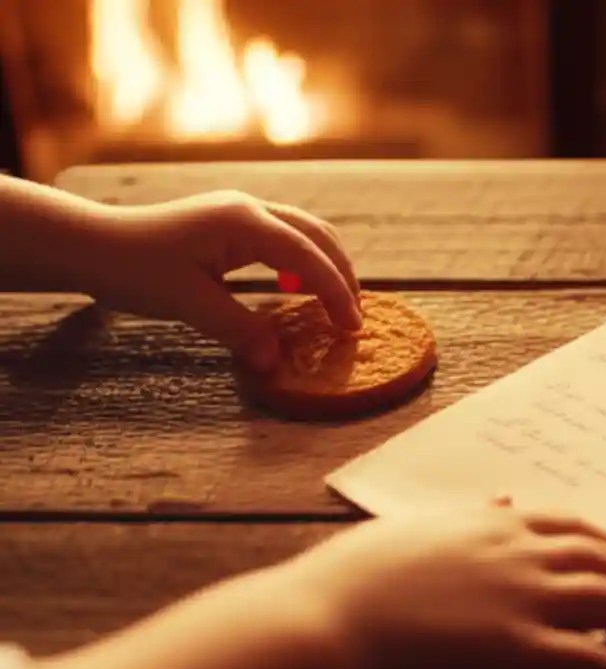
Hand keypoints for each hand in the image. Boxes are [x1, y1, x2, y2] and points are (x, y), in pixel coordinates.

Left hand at [87, 190, 361, 370]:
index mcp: (244, 223)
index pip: (308, 256)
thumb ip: (239, 331)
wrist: (92, 244)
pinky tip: (295, 288)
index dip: (336, 292)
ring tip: (336, 305)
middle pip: (318, 236)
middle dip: (343, 275)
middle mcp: (250, 209)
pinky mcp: (231, 224)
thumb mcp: (189, 305)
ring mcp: (241, 213)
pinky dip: (303, 262)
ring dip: (326, 266)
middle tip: (354, 318)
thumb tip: (277, 362)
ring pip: (305, 233)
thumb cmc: (134, 269)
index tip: (351, 327)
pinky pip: (284, 239)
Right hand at [286, 506, 605, 668]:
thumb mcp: (413, 531)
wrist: (318, 623)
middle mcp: (519, 550)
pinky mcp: (519, 648)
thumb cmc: (350, 583)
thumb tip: (499, 498)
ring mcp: (524, 596)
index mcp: (492, 523)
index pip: (575, 527)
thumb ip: (465, 518)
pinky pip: (599, 663)